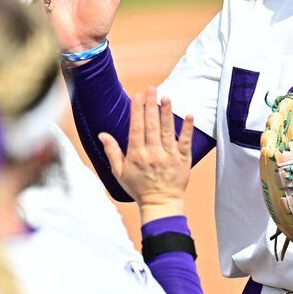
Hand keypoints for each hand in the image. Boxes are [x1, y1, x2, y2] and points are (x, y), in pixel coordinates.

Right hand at [98, 88, 193, 222]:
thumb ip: (112, 152)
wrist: (161, 204)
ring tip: (166, 97)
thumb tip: (102, 134)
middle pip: (152, 126)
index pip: (136, 129)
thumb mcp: (119, 173)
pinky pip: (186, 142)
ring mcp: (169, 156)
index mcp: (137, 156)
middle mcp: (153, 154)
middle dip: (150, 106)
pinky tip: (190, 115)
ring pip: (167, 131)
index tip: (136, 97)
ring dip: (167, 112)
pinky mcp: (183, 159)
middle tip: (151, 89)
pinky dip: (188, 129)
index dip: (136, 112)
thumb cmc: (138, 188)